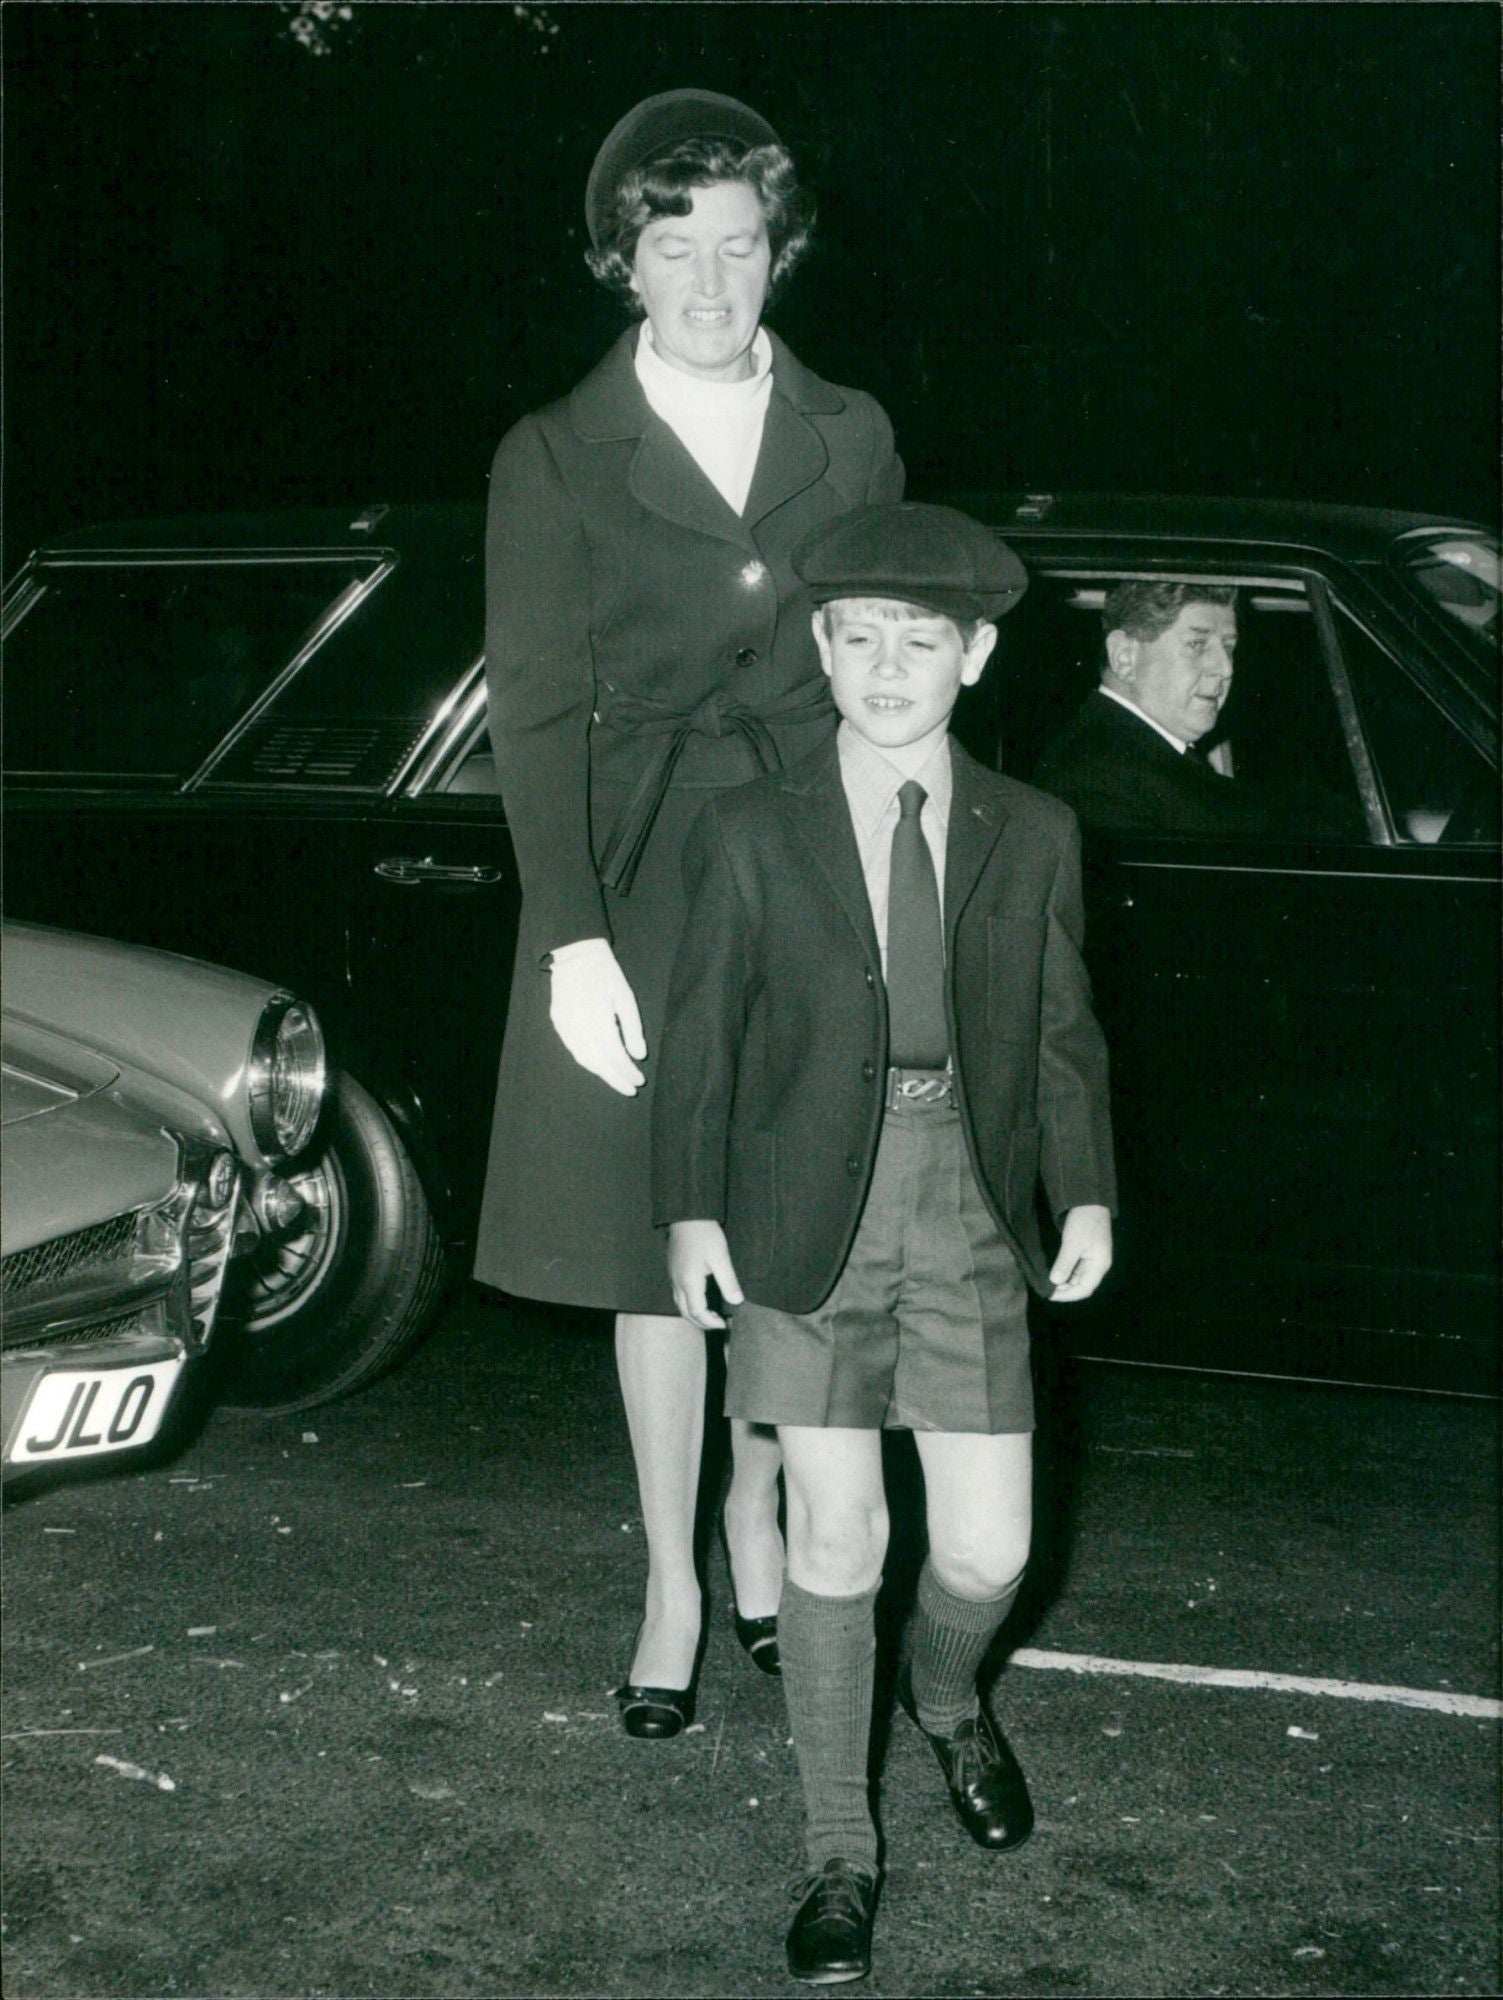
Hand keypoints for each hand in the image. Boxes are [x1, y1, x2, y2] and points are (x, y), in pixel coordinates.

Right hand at [548, 939, 645, 1094]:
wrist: (575, 954)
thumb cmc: (606, 974)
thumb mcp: (625, 997)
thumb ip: (632, 1028)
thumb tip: (639, 1056)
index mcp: (599, 1018)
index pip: (614, 1055)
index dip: (626, 1071)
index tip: (639, 1081)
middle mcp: (579, 1025)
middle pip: (598, 1062)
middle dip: (615, 1078)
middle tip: (630, 1089)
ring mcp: (565, 1025)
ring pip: (583, 1058)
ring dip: (601, 1072)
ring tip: (617, 1079)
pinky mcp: (557, 1021)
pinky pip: (573, 1048)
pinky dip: (587, 1060)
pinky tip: (599, 1064)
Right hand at [668, 1220, 743, 1330]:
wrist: (687, 1215)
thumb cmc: (704, 1234)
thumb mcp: (720, 1257)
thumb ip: (728, 1281)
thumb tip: (737, 1302)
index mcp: (689, 1282)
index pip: (697, 1312)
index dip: (710, 1322)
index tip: (724, 1324)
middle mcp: (677, 1282)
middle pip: (685, 1312)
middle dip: (701, 1322)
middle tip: (717, 1324)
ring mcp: (673, 1276)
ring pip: (679, 1304)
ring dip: (693, 1314)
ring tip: (710, 1315)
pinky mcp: (673, 1269)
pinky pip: (678, 1294)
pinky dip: (688, 1304)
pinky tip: (700, 1298)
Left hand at [1050, 1204, 1112, 1301]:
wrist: (1089, 1200)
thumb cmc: (1084, 1221)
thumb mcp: (1073, 1242)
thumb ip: (1065, 1263)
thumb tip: (1055, 1282)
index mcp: (1100, 1265)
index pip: (1084, 1289)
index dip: (1067, 1295)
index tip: (1050, 1294)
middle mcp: (1097, 1266)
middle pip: (1081, 1286)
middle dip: (1064, 1290)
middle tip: (1045, 1289)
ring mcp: (1092, 1259)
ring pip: (1077, 1279)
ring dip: (1064, 1283)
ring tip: (1047, 1284)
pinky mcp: (1085, 1253)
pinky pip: (1075, 1270)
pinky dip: (1065, 1273)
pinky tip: (1053, 1274)